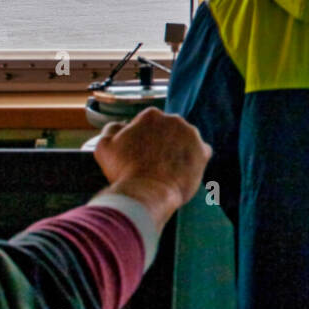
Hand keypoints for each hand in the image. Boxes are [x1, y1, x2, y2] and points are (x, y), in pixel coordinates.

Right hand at [92, 108, 211, 228]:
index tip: (139, 154)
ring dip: (178, 150)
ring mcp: (191, 135)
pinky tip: (183, 170)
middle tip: (153, 163)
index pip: (149, 124)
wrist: (147, 193)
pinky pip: (201, 152)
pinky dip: (194, 160)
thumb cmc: (124, 170)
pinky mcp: (203, 152)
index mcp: (151, 115)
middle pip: (168, 130)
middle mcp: (174, 120)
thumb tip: (121, 125)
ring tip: (167, 169)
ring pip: (185, 140)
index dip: (143, 140)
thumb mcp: (105, 146)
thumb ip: (112, 129)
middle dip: (162, 143)